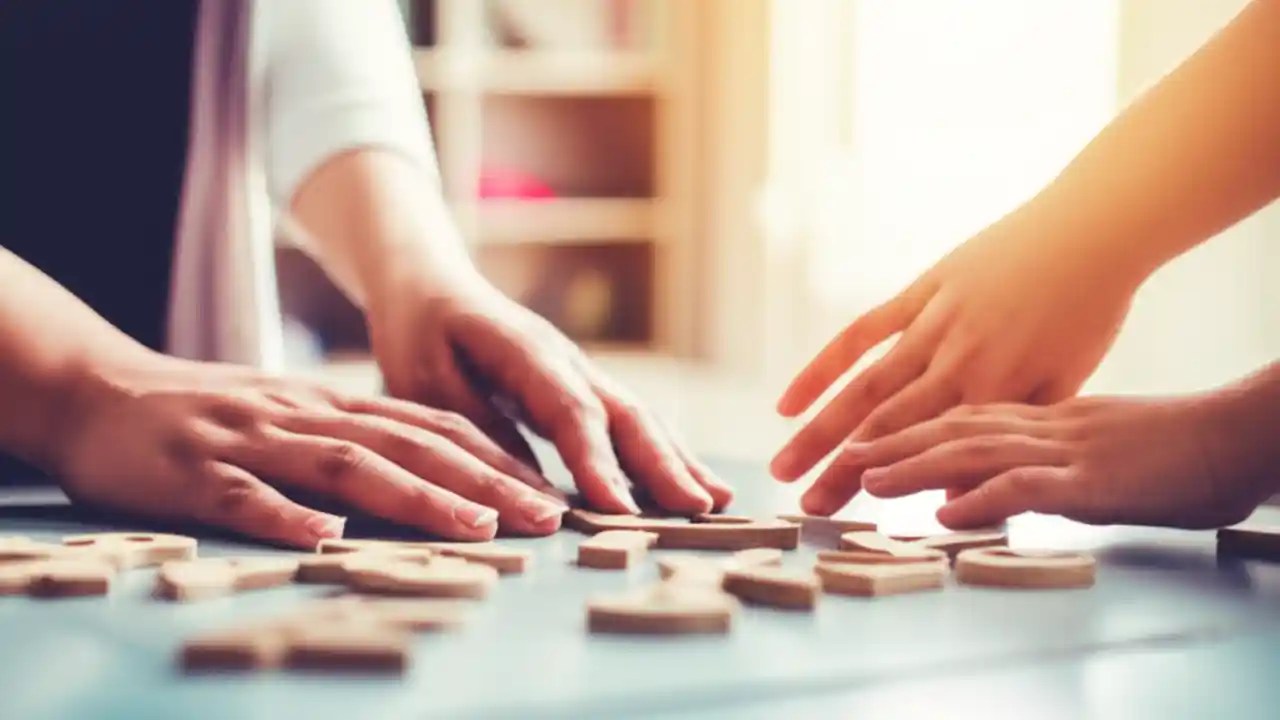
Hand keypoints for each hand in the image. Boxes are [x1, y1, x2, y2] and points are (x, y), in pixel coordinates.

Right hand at [53, 353, 569, 547]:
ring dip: (416, 496)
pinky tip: (327, 537)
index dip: (493, 458)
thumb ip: (353, 438)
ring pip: (346, 466)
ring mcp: (252, 441)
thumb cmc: (208, 411)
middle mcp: (304, 416)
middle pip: (408, 444)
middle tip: (544, 515)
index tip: (547, 490)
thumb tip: (431, 471)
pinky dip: (287, 516)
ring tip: (474, 526)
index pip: (429, 426)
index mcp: (330, 405)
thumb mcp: (292, 414)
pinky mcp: (194, 472)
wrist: (99, 388)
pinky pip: (245, 496)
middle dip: (483, 481)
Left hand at [368, 272, 731, 515]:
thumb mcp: (425, 380)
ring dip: (678, 460)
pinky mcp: (583, 390)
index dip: (598, 462)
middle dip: (664, 463)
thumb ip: (475, 426)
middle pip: (627, 413)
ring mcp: (582, 373)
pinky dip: (661, 456)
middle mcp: (568, 361)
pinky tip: (688, 486)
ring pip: (641, 418)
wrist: (431, 285)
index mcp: (527, 352)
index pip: (572, 412)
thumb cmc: (420, 331)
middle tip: (698, 509)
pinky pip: (629, 425)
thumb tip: (525, 486)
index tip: (619, 509)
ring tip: (717, 502)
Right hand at [771, 211, 1141, 494]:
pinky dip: (824, 366)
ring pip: (865, 387)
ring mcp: (930, 325)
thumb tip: (953, 489)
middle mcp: (953, 362)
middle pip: (884, 427)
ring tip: (782, 466)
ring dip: (819, 430)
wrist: (1090, 230)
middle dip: (839, 471)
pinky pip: (862, 332)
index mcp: (993, 390)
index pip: (925, 449)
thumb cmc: (1089, 311)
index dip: (880, 484)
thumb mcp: (1063, 384)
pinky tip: (790, 400)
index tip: (849, 517)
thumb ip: (1008, 434)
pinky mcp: (919, 291)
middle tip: (803, 508)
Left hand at [831, 395, 1272, 528]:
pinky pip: (1029, 486)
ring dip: (913, 467)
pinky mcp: (1092, 479)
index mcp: (1037, 412)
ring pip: (974, 450)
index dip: (899, 428)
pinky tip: (944, 514)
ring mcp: (1063, 447)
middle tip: (833, 467)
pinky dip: (982, 499)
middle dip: (884, 448)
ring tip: (865, 482)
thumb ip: (1027, 456)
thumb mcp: (1083, 442)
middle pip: (947, 427)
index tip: (853, 442)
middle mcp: (1039, 422)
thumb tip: (967, 482)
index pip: (954, 415)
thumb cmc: (1165, 444)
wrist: (1233, 435)